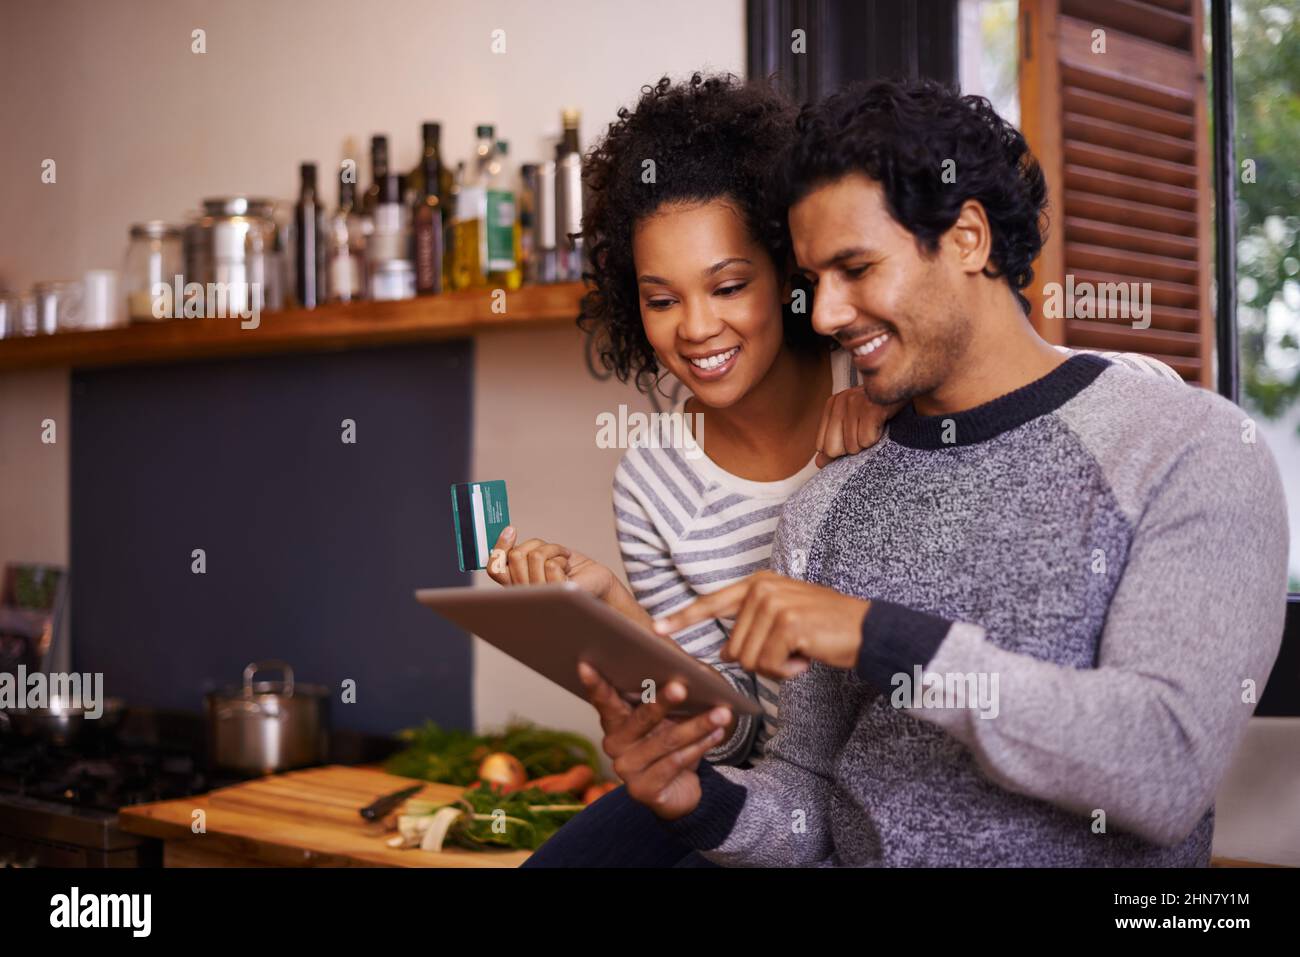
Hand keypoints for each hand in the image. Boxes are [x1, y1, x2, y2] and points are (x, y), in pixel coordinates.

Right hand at [485, 526, 616, 600]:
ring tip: (562, 557)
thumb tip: (507, 531)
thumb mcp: (540, 556)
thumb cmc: (566, 568)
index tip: (511, 530)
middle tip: (551, 550)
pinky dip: (561, 556)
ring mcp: (539, 597)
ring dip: (552, 549)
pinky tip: (568, 565)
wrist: (593, 579)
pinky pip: (550, 564)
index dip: (499, 548)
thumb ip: (521, 552)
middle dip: (536, 545)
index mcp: (514, 586)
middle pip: (516, 557)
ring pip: (535, 557)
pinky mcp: (555, 594)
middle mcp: (524, 595)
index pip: (494, 568)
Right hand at [578, 662, 731, 820]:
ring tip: (721, 713)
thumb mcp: (667, 718)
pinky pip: (675, 763)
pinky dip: (699, 747)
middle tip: (681, 687)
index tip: (586, 664)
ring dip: (697, 726)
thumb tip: (688, 667)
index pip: (603, 700)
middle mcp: (614, 745)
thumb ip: (667, 694)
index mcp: (614, 722)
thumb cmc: (670, 744)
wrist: (679, 791)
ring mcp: (626, 770)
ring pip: (666, 741)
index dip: (595, 684)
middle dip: (663, 702)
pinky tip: (716, 734)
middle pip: (641, 719)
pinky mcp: (643, 790)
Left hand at [653, 571, 869, 679]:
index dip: (683, 618)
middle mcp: (762, 590)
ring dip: (777, 667)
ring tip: (800, 651)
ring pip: (750, 660)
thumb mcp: (784, 617)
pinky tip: (807, 656)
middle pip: (734, 648)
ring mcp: (774, 605)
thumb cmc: (824, 628)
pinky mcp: (787, 624)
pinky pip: (770, 665)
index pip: (712, 603)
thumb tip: (725, 652)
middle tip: (791, 650)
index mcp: (757, 584)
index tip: (656, 629)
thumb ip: (752, 626)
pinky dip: (789, 671)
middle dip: (762, 661)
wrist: (866, 629)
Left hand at [815, 387, 903, 467]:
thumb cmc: (881, 410)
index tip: (857, 433)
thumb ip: (834, 443)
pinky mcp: (872, 407)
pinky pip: (866, 440)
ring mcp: (855, 402)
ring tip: (877, 425)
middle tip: (867, 431)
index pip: (823, 446)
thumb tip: (819, 463)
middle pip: (834, 449)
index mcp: (832, 404)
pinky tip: (883, 424)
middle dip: (853, 447)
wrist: (907, 391)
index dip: (842, 448)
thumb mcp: (855, 424)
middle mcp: (840, 401)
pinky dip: (877, 438)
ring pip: (853, 446)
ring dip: (868, 442)